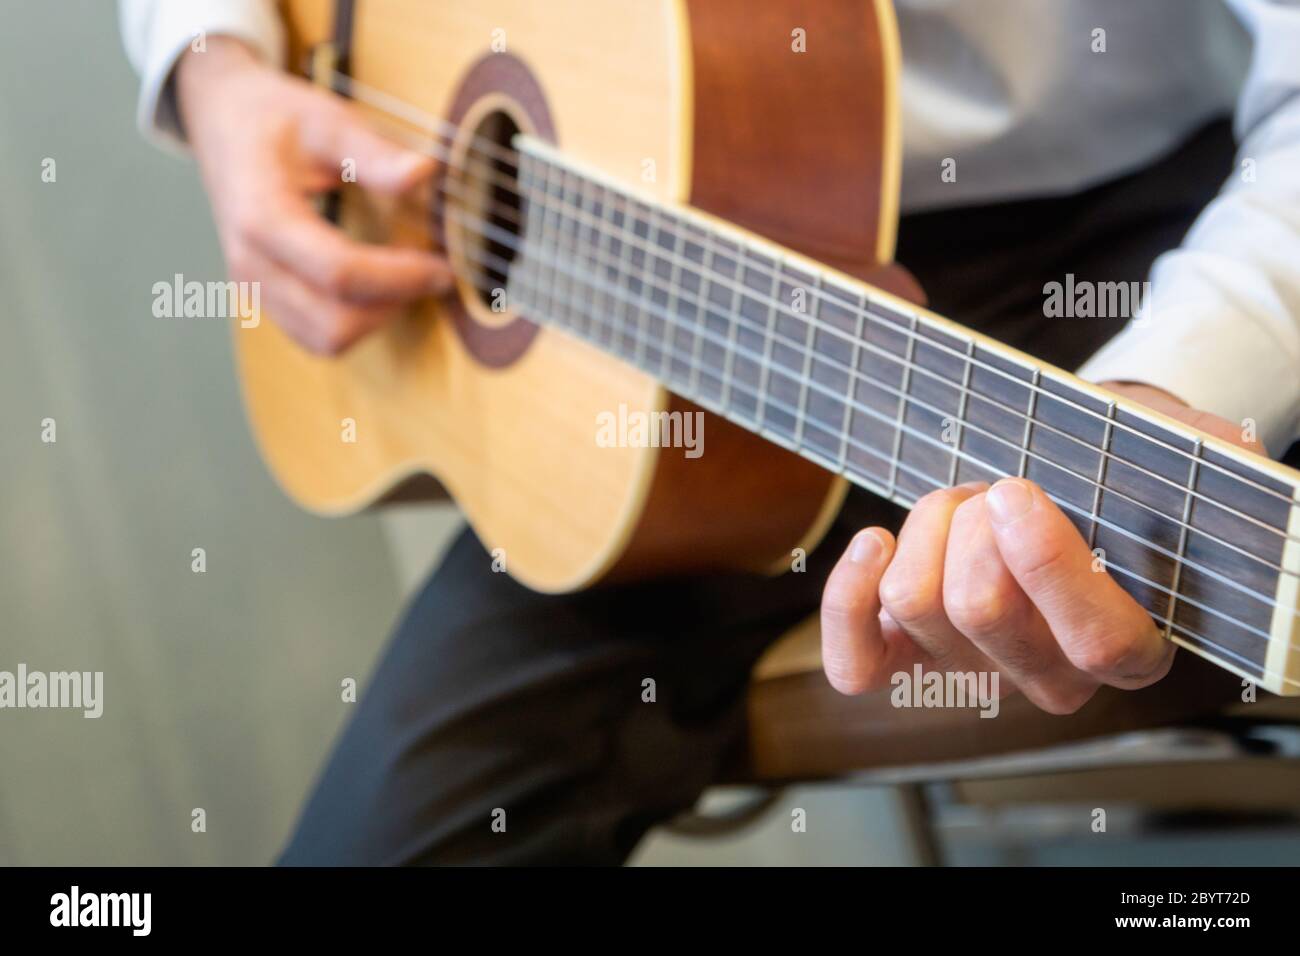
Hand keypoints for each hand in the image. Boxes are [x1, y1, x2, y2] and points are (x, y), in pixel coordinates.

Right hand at [176, 37, 451, 353]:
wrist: (222, 119)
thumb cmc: (277, 117)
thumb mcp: (328, 120)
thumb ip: (375, 152)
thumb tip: (425, 172)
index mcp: (262, 217)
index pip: (340, 273)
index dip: (400, 278)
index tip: (442, 267)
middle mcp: (250, 262)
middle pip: (332, 323)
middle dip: (392, 305)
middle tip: (432, 275)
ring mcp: (252, 285)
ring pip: (324, 340)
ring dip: (375, 321)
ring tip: (408, 281)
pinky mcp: (262, 296)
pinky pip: (313, 336)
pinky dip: (354, 323)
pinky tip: (380, 288)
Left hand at [820, 381, 1265, 713]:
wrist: (1055, 485)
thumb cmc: (1111, 477)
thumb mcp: (1165, 461)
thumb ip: (1198, 461)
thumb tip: (1222, 450)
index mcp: (1132, 646)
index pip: (1098, 642)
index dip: (1050, 568)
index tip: (1018, 491)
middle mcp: (1050, 676)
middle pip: (981, 612)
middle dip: (972, 523)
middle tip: (996, 487)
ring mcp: (974, 672)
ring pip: (916, 604)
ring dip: (927, 527)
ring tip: (962, 502)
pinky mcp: (908, 661)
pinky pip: (857, 664)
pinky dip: (850, 598)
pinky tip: (875, 545)